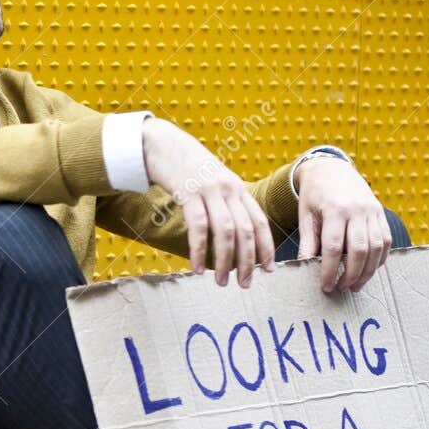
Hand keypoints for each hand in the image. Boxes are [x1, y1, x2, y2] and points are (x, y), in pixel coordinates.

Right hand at [143, 118, 274, 287]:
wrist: (161, 144)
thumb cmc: (184, 168)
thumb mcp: (211, 182)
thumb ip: (223, 203)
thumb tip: (229, 234)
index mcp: (237, 189)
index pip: (259, 222)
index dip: (266, 247)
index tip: (267, 270)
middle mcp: (228, 189)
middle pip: (245, 230)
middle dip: (247, 261)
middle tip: (245, 285)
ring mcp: (209, 190)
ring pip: (225, 231)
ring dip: (224, 260)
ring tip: (220, 282)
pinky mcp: (189, 192)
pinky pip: (198, 226)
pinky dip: (199, 250)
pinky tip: (196, 268)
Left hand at [295, 156, 390, 292]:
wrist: (332, 169)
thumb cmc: (314, 195)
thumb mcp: (305, 215)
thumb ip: (307, 241)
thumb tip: (304, 266)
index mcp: (335, 210)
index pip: (333, 247)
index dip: (329, 270)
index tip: (325, 287)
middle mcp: (358, 210)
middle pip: (359, 250)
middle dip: (351, 274)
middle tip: (342, 288)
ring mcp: (372, 211)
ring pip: (376, 247)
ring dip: (367, 270)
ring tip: (355, 285)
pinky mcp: (380, 213)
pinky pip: (386, 240)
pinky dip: (379, 258)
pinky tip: (369, 270)